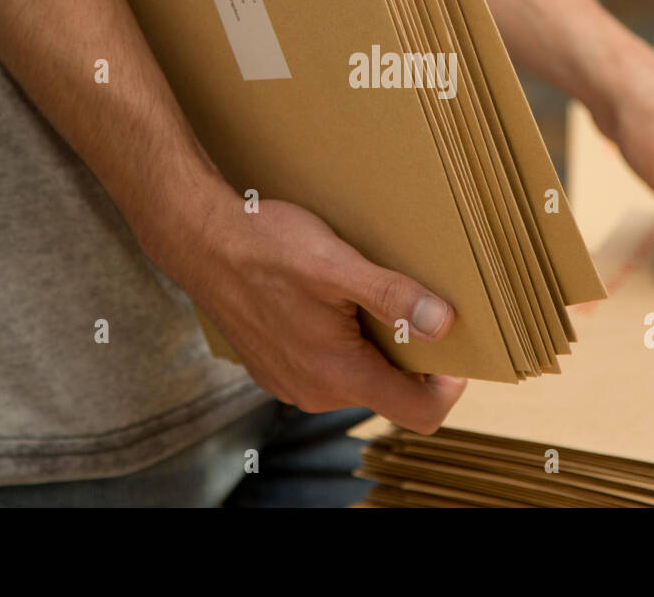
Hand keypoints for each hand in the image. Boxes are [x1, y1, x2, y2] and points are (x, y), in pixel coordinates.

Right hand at [164, 189, 466, 433]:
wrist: (197, 240)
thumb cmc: (263, 246)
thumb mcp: (336, 264)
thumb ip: (392, 296)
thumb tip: (444, 324)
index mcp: (337, 373)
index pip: (418, 413)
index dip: (449, 386)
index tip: (456, 348)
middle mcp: (315, 391)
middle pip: (390, 393)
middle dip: (412, 357)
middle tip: (415, 303)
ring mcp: (292, 382)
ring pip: (357, 378)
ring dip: (374, 345)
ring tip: (367, 294)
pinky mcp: (276, 366)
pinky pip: (327, 366)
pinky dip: (342, 340)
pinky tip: (331, 300)